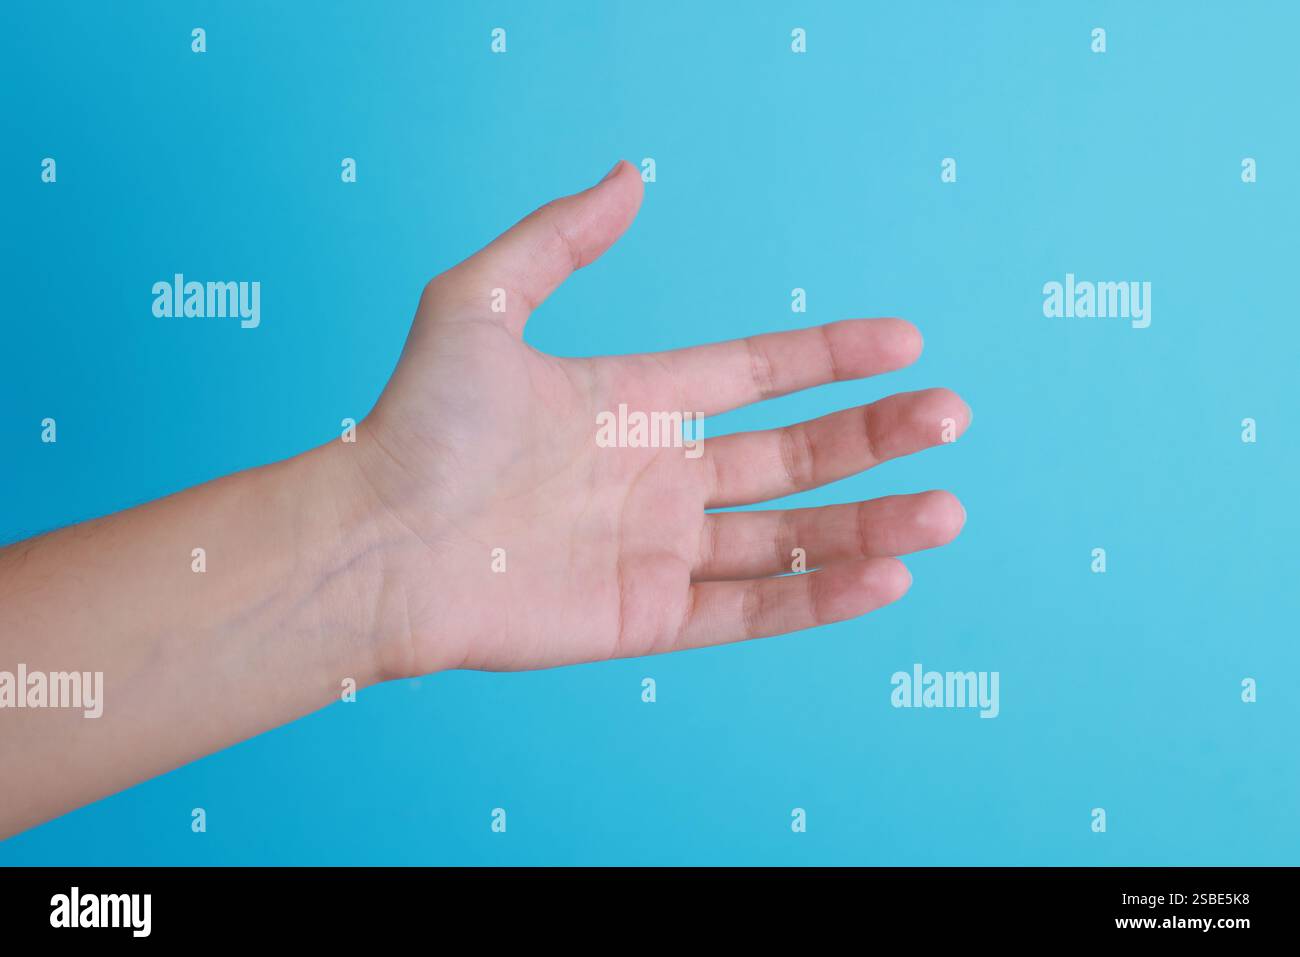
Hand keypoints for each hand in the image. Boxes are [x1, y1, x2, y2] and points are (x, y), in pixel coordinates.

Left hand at [344, 160, 969, 677]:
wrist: (372, 542)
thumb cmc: (417, 423)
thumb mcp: (481, 302)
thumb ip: (559, 239)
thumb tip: (628, 174)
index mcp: (636, 402)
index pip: (758, 373)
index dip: (832, 356)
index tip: (906, 341)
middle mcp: (659, 476)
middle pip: (796, 455)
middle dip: (876, 436)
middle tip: (952, 416)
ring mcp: (659, 549)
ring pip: (791, 539)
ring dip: (872, 524)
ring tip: (946, 510)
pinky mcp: (648, 617)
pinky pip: (751, 610)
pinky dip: (820, 599)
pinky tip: (885, 577)